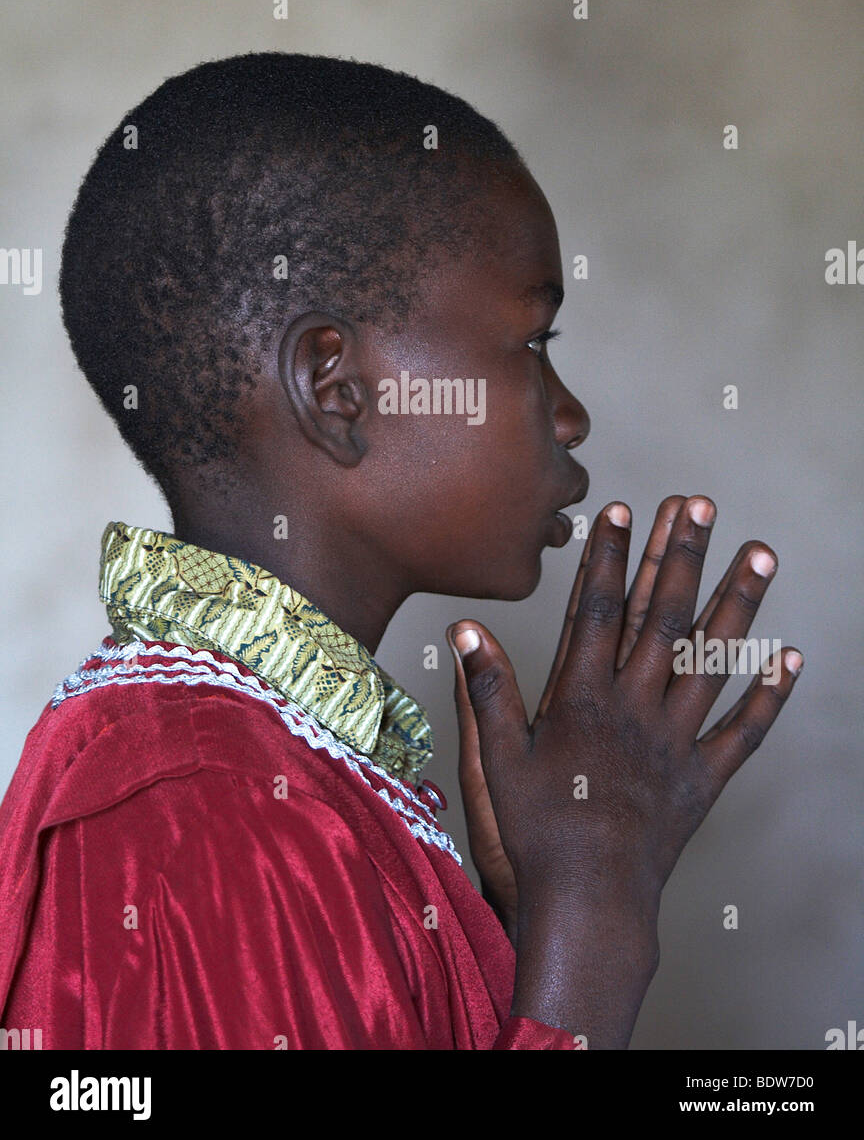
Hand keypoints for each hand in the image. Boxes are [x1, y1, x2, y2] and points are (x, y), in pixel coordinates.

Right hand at [447, 495, 801, 1037]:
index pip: (599, 610)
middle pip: (663, 617)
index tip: (623, 508)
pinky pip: (743, 732)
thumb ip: (485, 689)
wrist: (588, 903)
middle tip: (703, 504)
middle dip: (682, 554)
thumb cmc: (534, 832)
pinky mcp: (702, 779)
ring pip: (713, 659)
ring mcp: (675, 741)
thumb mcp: (495, 758)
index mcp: (583, 698)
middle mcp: (635, 708)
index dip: (611, 556)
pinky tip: (789, 658)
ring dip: (738, 603)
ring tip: (760, 554)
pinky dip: (769, 695)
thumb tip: (466, 628)